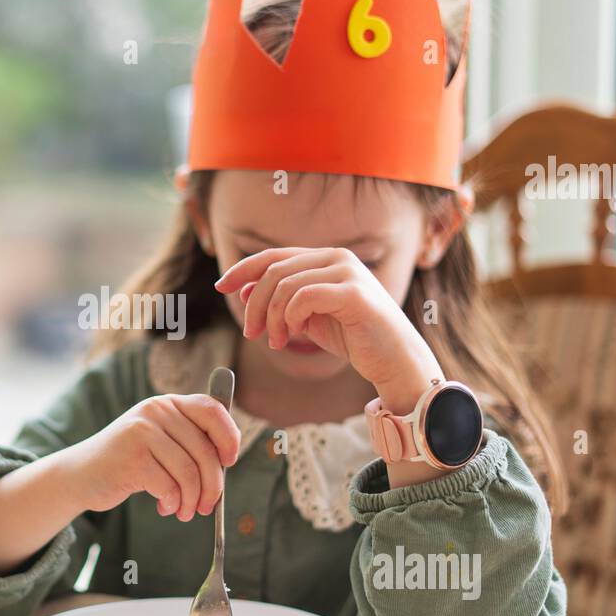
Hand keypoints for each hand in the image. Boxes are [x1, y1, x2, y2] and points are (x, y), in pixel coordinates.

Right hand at [64, 394, 240, 521]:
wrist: (81, 475)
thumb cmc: (129, 462)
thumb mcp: (159, 441)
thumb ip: (189, 443)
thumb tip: (226, 466)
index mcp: (168, 404)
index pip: (212, 409)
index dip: (229, 436)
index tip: (229, 462)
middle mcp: (155, 411)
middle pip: (205, 451)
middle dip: (212, 486)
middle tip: (207, 507)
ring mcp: (141, 432)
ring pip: (189, 473)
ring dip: (191, 500)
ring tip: (184, 511)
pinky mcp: (132, 458)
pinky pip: (169, 487)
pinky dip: (172, 503)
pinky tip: (164, 507)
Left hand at [215, 247, 442, 410]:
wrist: (394, 359)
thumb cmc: (354, 337)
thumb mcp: (308, 317)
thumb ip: (282, 301)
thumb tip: (243, 288)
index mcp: (326, 258)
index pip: (273, 255)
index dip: (243, 268)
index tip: (221, 287)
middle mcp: (337, 257)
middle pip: (274, 270)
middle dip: (254, 304)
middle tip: (251, 334)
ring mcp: (348, 272)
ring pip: (285, 285)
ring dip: (271, 318)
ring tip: (275, 341)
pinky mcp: (354, 293)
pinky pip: (304, 297)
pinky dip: (290, 318)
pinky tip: (295, 336)